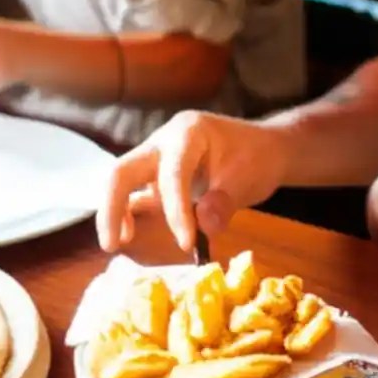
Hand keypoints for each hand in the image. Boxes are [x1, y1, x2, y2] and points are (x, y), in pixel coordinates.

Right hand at [97, 111, 289, 251]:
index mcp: (188, 133)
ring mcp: (156, 156)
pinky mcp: (155, 174)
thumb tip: (204, 227)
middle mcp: (164, 141)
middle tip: (111, 244)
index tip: (186, 244)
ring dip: (114, 211)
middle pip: (123, 169)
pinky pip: (132, 191)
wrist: (266, 148)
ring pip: (121, 180)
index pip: (173, 174)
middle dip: (113, 207)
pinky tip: (127, 234)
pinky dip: (125, 212)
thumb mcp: (248, 179)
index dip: (176, 210)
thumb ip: (224, 201)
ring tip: (117, 243)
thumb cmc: (257, 158)